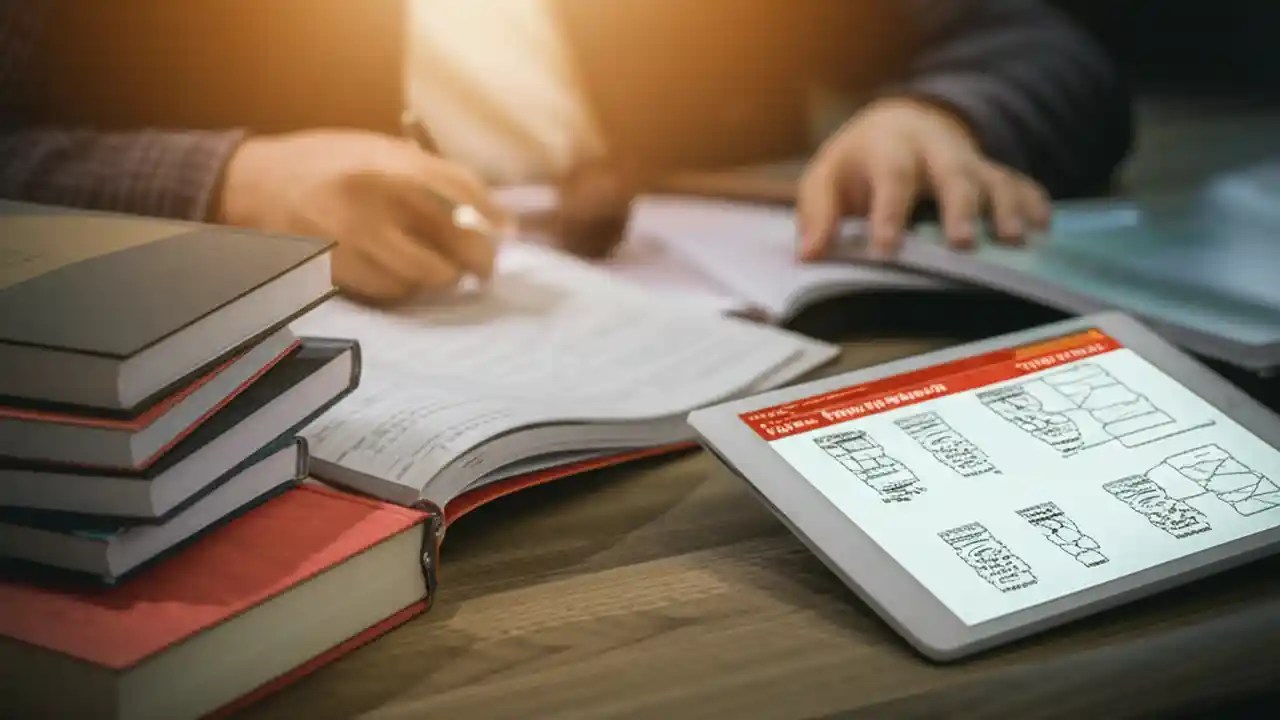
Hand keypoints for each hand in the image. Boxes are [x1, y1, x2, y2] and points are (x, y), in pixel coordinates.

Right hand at [219, 130, 505, 304]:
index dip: (494, 220)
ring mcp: (356, 235)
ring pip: (427, 275)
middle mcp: (379, 195)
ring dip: (438, 278)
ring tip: (433, 269)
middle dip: (479, 260)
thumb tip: (494, 218)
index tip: (506, 236)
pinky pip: (390, 291)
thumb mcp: (380, 151)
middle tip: (482, 269)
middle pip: (458, 239)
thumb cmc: (328, 165)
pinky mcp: (337, 267)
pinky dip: (402, 288)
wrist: (254, 183)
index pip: (467, 193)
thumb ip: (432, 177)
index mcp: (394, 160)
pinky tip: (394, 275)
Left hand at [797, 97, 1050, 259]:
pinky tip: (1044, 227)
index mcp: (890, 150)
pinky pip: (1021, 184)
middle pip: (953, 174)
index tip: (887, 249)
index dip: (889, 214)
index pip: (891, 179)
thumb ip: (818, 215)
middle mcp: (936, 151)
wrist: (901, 123)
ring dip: (1006, 209)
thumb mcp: (826, 180)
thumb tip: (810, 255)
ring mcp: (969, 161)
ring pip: (994, 179)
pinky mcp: (993, 173)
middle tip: (962, 244)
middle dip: (959, 208)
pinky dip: (1034, 203)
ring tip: (1015, 240)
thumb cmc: (857, 164)